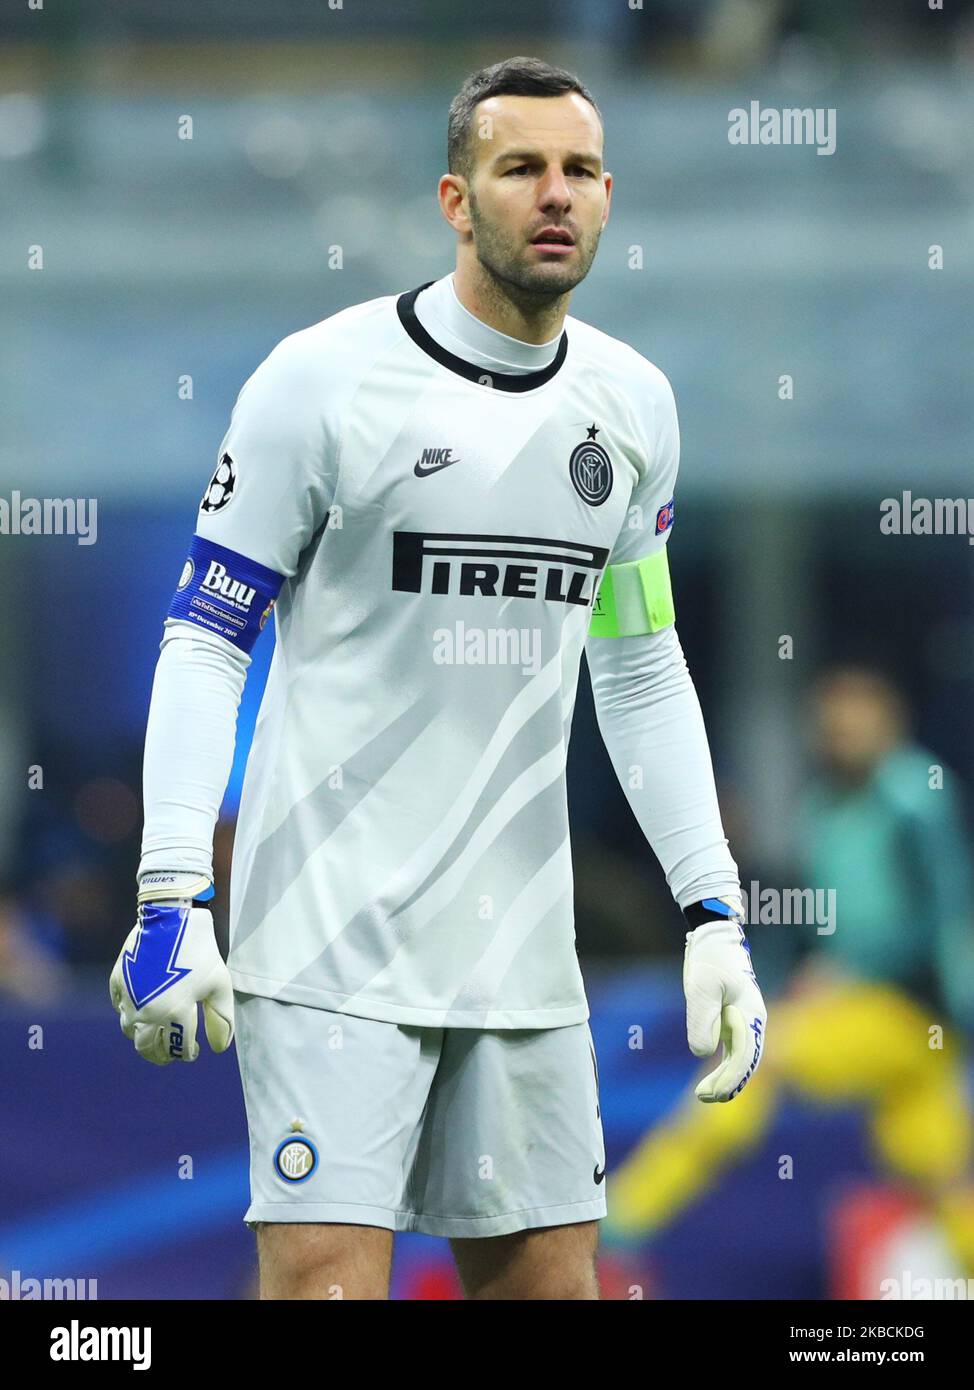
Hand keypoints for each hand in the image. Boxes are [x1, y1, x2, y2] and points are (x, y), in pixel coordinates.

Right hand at [110, 901, 233, 1065]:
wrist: (171, 918)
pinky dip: (129, 1013)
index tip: (193, 1051)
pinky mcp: (117, 982)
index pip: (179, 1048)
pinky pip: (120, 1007)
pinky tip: (143, 1008)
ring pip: (130, 1031)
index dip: (187, 1053)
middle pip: (147, 1048)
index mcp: (177, 1013)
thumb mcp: (219, 984)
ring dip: (143, 1038)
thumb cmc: (200, 951)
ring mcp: (130, 997)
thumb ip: (221, 1019)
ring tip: (156, 1034)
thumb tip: (218, 1048)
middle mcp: (149, 1011)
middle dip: (160, 1055)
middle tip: (169, 1054)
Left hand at [683, 912, 765, 1101]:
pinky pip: (734, 1051)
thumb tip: (704, 1054)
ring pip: (741, 1059)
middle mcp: (753, 1022)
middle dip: (727, 1083)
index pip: (744, 1055)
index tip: (712, 1093)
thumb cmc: (710, 960)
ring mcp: (746, 1022)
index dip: (729, 1077)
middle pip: (746, 1062)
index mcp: (750, 1015)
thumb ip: (703, 1019)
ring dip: (726, 1079)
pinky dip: (725, 1068)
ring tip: (704, 1095)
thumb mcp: (701, 988)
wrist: (715, 938)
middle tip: (703, 1097)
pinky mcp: (735, 1021)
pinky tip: (711, 1081)